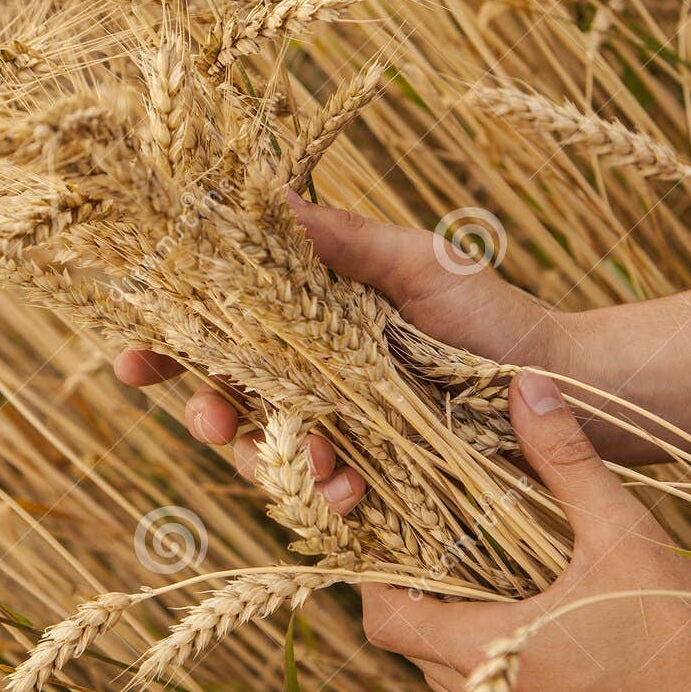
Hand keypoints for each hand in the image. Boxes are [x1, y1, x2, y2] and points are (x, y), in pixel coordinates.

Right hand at [114, 193, 576, 510]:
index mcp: (309, 320)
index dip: (170, 345)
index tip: (134, 356)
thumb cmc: (489, 313)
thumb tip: (262, 195)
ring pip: (266, 454)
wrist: (556, 383)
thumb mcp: (415, 261)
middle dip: (206, 410)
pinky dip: (325, 495)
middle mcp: (313, 377)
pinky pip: (322, 495)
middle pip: (227, 398)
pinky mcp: (370, 479)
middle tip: (211, 415)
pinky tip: (350, 492)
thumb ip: (339, 238)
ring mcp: (337, 431)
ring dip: (266, 462)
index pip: (220, 332)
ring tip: (307, 461)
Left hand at [361, 370, 690, 691]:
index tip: (397, 537)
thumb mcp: (623, 534)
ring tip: (495, 587)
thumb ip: (566, 459)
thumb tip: (525, 386)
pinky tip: (544, 641)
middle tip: (447, 549)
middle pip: (412, 653)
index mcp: (486, 656)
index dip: (378, 577)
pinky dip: (499, 678)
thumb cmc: (685, 637)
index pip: (384, 620)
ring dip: (459, 640)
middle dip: (422, 601)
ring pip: (451, 689)